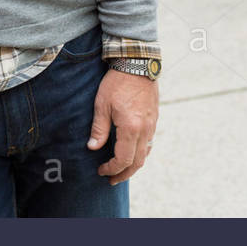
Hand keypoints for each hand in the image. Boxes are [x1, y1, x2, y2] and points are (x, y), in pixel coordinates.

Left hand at [87, 67, 158, 184]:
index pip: (123, 159)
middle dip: (124, 174)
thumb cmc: (116, 83)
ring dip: (133, 166)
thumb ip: (99, 129)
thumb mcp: (101, 105)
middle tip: (112, 180)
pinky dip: (140, 153)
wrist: (137, 65)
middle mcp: (145, 131)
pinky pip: (149, 143)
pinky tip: (131, 153)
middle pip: (137, 162)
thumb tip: (93, 147)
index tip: (101, 171)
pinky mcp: (154, 120)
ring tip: (121, 171)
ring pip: (145, 154)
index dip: (111, 168)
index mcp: (131, 128)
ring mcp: (151, 126)